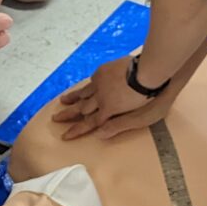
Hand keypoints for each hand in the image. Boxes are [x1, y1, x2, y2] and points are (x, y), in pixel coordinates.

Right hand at [52, 55, 172, 139]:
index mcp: (108, 110)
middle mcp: (100, 96)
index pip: (89, 123)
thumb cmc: (150, 97)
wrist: (150, 70)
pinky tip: (85, 88)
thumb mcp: (138, 118)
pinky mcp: (104, 70)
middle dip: (68, 115)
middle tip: (56, 118)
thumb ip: (118, 126)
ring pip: (83, 92)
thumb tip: (99, 135)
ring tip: (62, 101)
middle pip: (81, 108)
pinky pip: (92, 80)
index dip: (76, 130)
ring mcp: (101, 82)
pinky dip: (87, 86)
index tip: (64, 136)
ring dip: (73, 98)